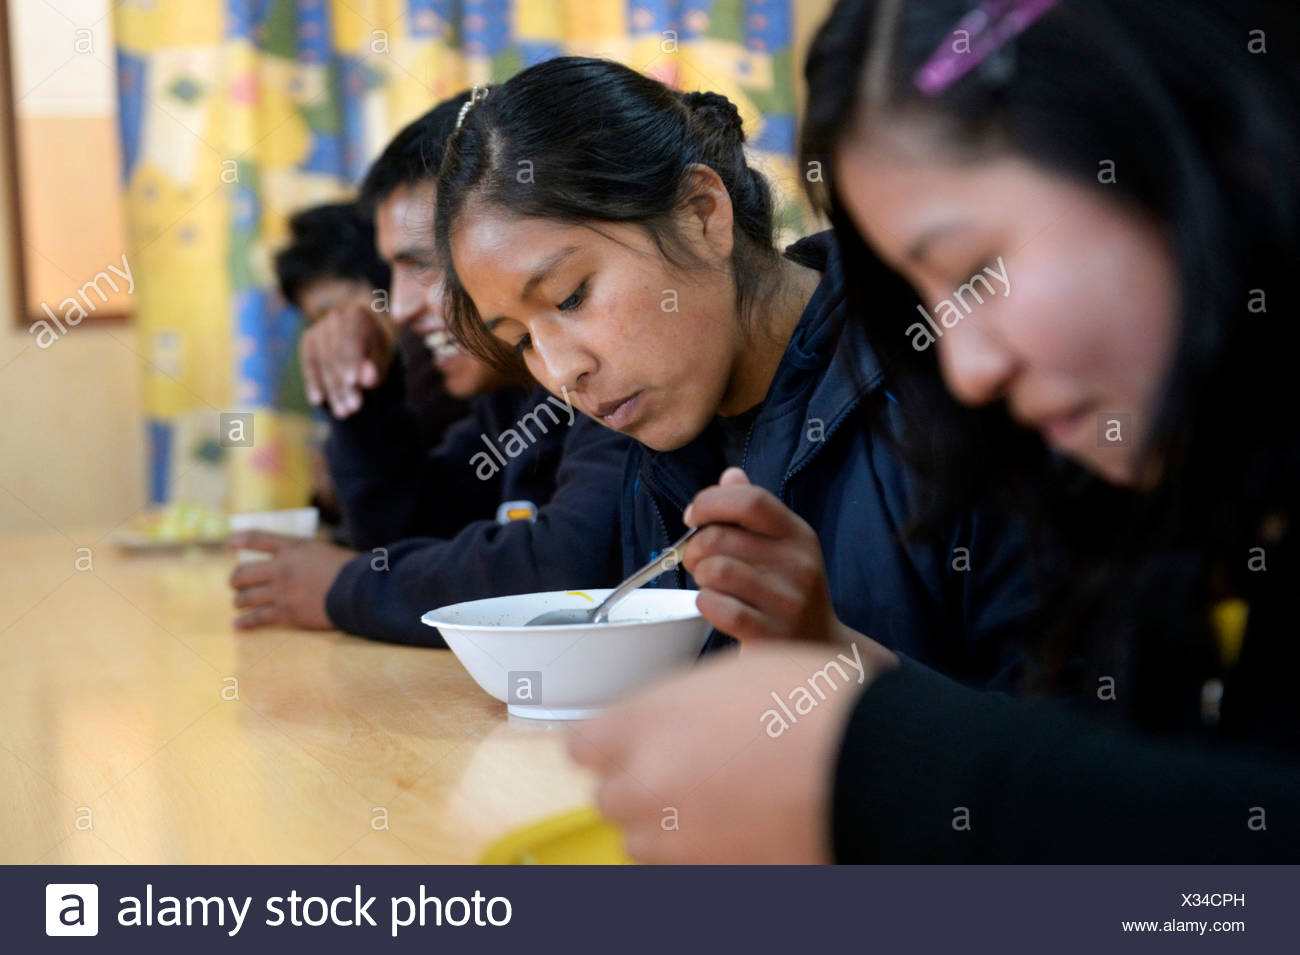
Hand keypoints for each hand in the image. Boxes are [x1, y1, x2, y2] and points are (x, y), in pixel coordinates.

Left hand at [226, 532, 355, 629]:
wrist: (359, 592)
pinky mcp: (286, 614)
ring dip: (239, 600)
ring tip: (238, 602)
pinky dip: (244, 622)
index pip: (256, 538)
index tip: (228, 544)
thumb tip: (285, 563)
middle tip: (234, 584)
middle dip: (235, 580)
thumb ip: (302, 554)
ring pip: (246, 597)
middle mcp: (280, 568)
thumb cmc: (348, 569)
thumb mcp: (323, 550)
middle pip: (243, 573)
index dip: (238, 540)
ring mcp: (281, 592)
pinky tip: (237, 625)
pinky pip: (257, 618)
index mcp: (292, 547)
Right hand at [300, 300, 393, 417]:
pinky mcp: (308, 341)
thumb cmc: (377, 355)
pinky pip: (309, 364)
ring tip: (344, 413)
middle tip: (353, 408)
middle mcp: (336, 316)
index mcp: (358, 314)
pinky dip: (314, 383)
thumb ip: (375, 369)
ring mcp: (319, 328)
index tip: (353, 384)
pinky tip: (319, 402)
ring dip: (333, 390)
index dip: (351, 362)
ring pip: (323, 362)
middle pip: (336, 354)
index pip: (352, 339)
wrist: (365, 348)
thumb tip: (365, 379)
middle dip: (344, 383)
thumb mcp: (382, 363)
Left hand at [568, 639, 894, 862]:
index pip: (581, 745)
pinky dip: (706, 853)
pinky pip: (686, 869)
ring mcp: (676, 844)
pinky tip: (747, 826)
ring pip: (644, 842)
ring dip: (669, 825)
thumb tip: (660, 725)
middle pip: (609, 796)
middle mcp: (644, 788)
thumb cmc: (812, 704)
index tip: (632, 741)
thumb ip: (673, 706)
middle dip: (640, 785)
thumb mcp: (730, 677)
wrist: (873, 762)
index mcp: (641, 725)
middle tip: (692, 768)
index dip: (611, 743)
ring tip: (726, 800)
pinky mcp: (710, 879)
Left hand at [682, 467, 847, 643]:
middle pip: (721, 537)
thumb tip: (730, 475)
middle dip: (695, 547)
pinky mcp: (770, 634)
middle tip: (697, 560)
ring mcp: (787, 601)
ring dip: (700, 576)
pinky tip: (715, 605)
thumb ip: (754, 512)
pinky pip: (717, 606)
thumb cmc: (788, 591)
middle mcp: (798, 564)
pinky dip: (705, 603)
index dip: (710, 502)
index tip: (693, 516)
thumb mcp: (782, 546)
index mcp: (798, 535)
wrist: (816, 647)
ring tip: (708, 582)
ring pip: (716, 570)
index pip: (751, 500)